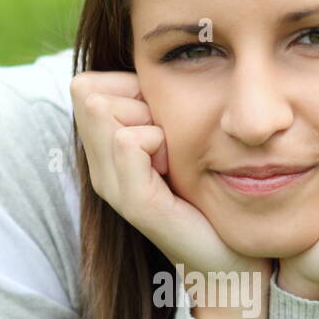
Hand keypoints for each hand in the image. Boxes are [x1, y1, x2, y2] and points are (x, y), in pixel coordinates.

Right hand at [72, 70, 272, 291]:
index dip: (127, 88)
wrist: (232, 259)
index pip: (86, 85)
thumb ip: (157, 106)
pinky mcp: (133, 202)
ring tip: (172, 158)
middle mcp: (99, 168)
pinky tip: (173, 170)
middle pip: (91, 93)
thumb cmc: (212, 196)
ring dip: (150, 122)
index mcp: (106, 151)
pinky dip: (157, 142)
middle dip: (138, 102)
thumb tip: (157, 59)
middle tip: (169, 142)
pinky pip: (127, 140)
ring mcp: (111, 186)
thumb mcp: (181, 138)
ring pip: (106, 111)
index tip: (162, 123)